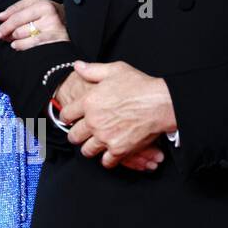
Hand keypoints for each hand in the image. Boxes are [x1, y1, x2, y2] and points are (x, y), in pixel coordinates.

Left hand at [0, 0, 67, 49]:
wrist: (71, 22)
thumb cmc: (47, 15)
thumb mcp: (33, 6)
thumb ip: (16, 9)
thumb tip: (0, 17)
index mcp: (41, 3)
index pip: (16, 14)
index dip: (4, 24)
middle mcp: (48, 12)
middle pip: (17, 25)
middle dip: (7, 32)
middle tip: (2, 37)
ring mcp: (53, 26)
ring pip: (23, 35)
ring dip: (14, 40)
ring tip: (13, 41)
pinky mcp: (56, 39)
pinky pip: (32, 44)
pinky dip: (22, 46)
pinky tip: (18, 46)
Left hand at [61, 60, 175, 168]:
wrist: (162, 103)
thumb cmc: (140, 86)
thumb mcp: (114, 70)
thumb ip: (92, 69)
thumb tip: (77, 66)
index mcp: (88, 102)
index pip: (66, 115)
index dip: (67, 117)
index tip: (70, 119)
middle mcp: (93, 121)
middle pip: (73, 136)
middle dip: (76, 135)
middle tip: (81, 134)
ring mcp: (105, 137)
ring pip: (87, 150)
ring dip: (89, 148)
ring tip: (94, 144)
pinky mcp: (119, 149)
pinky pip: (106, 162)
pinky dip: (107, 159)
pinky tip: (109, 154)